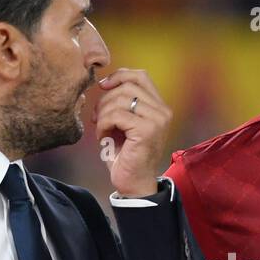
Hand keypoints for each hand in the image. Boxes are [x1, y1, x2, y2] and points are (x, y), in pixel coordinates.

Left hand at [94, 68, 170, 197]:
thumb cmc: (126, 155)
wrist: (134, 183)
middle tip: (97, 117)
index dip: (118, 76)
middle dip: (105, 99)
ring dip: (103, 113)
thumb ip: (122, 102)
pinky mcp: (147, 130)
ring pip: (121, 99)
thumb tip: (105, 82)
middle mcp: (163, 111)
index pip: (140, 76)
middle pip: (127, 86)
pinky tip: (102, 137)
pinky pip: (117, 115)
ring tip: (101, 129)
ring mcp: (157, 120)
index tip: (102, 87)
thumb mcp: (124, 123)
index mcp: (159, 107)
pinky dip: (104, 124)